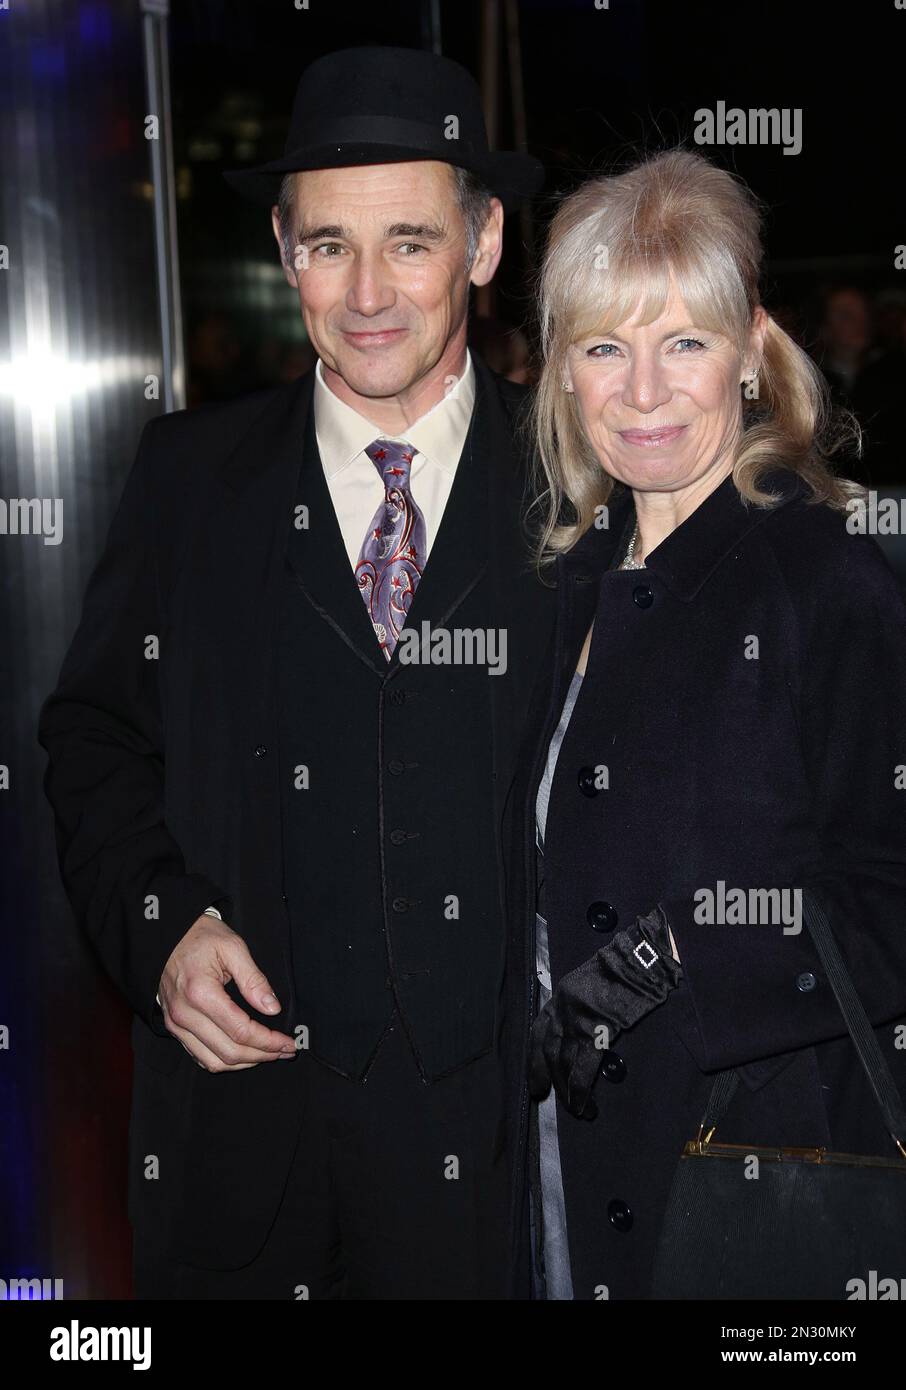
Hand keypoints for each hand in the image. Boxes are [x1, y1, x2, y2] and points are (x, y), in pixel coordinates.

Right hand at [157, 914, 296, 1070]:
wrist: (167, 935)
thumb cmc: (200, 937)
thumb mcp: (232, 947)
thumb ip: (253, 979)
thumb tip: (273, 1008)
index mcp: (200, 993)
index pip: (241, 1031)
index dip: (269, 1042)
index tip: (289, 1044)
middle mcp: (184, 1014)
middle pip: (229, 1052)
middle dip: (262, 1056)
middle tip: (285, 1051)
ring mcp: (176, 1024)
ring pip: (214, 1061)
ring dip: (244, 1063)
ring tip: (268, 1054)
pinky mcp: (173, 1027)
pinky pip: (199, 1056)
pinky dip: (223, 1061)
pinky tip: (243, 1053)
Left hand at [529, 907, 681, 1119]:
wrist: (641, 959)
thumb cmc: (625, 968)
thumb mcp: (595, 983)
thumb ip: (585, 1006)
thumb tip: (587, 1030)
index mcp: (562, 994)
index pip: (540, 1029)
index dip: (535, 1054)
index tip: (535, 1070)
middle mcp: (563, 1007)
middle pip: (548, 1049)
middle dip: (543, 1074)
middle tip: (542, 1094)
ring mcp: (578, 1019)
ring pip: (563, 1063)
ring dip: (567, 1089)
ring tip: (575, 1109)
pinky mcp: (596, 1031)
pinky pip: (583, 1067)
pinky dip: (581, 1089)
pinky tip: (584, 1104)